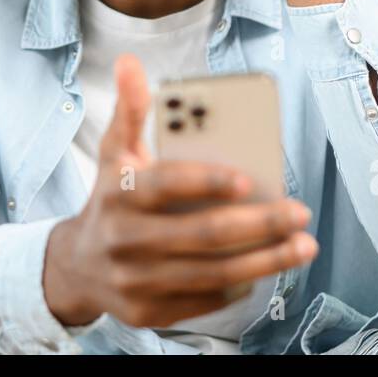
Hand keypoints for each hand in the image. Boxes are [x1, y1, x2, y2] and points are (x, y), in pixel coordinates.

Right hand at [43, 53, 317, 328]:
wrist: (76, 266)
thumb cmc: (111, 199)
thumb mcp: (114, 152)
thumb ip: (131, 110)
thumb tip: (129, 63)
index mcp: (118, 192)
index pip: (167, 185)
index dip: (208, 182)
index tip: (249, 181)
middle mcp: (123, 238)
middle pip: (201, 234)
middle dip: (259, 225)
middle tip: (298, 213)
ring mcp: (134, 280)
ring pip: (212, 272)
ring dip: (265, 260)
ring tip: (301, 245)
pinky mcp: (148, 313)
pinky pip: (205, 300)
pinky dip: (241, 285)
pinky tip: (268, 268)